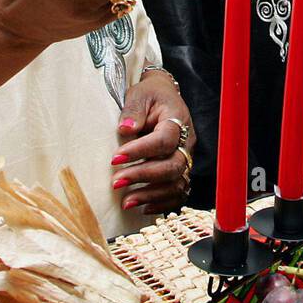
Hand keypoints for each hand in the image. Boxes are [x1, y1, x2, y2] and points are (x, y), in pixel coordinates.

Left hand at [111, 71, 195, 215]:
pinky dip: (163, 203)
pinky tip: (143, 208)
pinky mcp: (182, 169)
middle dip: (143, 176)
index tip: (115, 158)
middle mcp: (186, 141)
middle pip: (173, 165)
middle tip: (116, 182)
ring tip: (125, 201)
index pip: (164, 140)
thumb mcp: (139, 94)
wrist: (163, 96)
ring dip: (151, 195)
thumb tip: (125, 129)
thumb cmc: (150, 95)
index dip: (140, 151)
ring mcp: (186, 157)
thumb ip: (133, 111)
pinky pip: (180, 192)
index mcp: (177, 120)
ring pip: (177, 183)